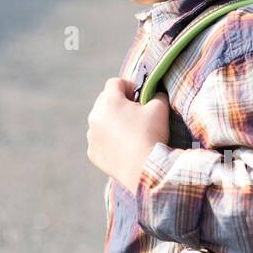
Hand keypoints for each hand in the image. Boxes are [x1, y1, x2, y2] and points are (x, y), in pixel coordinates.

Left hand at [86, 76, 169, 192]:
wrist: (143, 169)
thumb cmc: (151, 135)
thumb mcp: (160, 108)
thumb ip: (157, 94)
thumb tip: (156, 93)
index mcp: (110, 101)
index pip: (115, 83)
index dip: (128, 86)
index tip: (138, 97)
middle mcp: (95, 116)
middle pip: (104, 101)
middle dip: (118, 104)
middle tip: (135, 114)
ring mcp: (91, 136)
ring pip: (100, 122)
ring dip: (112, 123)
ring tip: (129, 133)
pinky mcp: (92, 153)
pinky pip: (99, 141)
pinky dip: (108, 141)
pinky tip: (123, 148)